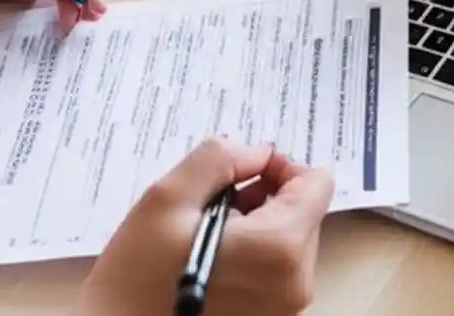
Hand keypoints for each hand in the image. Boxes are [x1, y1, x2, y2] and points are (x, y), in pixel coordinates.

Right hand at [73, 138, 334, 315]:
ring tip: (209, 233)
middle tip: (215, 205)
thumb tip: (260, 152)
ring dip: (259, 225)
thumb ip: (222, 160)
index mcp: (279, 247)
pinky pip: (280, 269)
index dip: (281, 167)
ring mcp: (287, 305)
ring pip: (293, 238)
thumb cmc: (136, 274)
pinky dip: (254, 253)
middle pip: (306, 211)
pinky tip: (214, 258)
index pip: (317, 183)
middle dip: (267, 197)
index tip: (243, 173)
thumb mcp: (168, 198)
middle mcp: (296, 281)